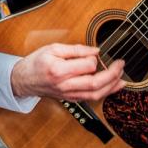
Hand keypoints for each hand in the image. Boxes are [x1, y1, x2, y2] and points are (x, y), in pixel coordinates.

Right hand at [10, 43, 124, 100]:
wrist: (24, 80)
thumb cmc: (36, 62)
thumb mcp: (53, 48)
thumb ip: (76, 50)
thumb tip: (95, 51)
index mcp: (59, 70)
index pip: (87, 66)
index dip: (94, 58)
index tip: (95, 53)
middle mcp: (64, 85)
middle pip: (95, 84)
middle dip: (112, 75)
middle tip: (121, 65)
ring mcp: (68, 94)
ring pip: (95, 95)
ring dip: (112, 86)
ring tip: (122, 78)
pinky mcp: (71, 99)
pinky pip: (91, 98)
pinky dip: (105, 92)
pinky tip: (113, 86)